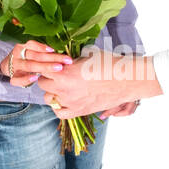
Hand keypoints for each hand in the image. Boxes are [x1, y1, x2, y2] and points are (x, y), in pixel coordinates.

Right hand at [0, 40, 72, 87]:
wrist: (7, 66)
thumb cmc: (25, 59)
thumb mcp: (30, 52)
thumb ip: (41, 51)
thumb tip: (60, 51)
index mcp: (22, 46)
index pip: (34, 45)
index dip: (44, 47)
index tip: (56, 50)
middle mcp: (18, 55)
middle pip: (36, 56)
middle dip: (52, 58)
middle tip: (66, 61)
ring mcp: (15, 66)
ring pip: (30, 66)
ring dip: (45, 67)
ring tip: (58, 68)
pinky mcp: (13, 77)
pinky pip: (18, 79)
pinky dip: (26, 79)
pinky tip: (35, 78)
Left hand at [39, 54, 159, 117]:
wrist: (126, 79)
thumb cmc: (109, 64)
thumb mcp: (87, 55)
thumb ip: (71, 60)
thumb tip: (61, 60)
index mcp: (64, 72)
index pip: (43, 68)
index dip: (47, 65)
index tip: (52, 64)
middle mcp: (64, 88)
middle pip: (42, 84)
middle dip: (47, 78)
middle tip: (56, 75)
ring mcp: (71, 102)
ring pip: (49, 99)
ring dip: (53, 93)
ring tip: (62, 87)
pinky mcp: (79, 111)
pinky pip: (59, 113)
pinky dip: (59, 108)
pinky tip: (66, 101)